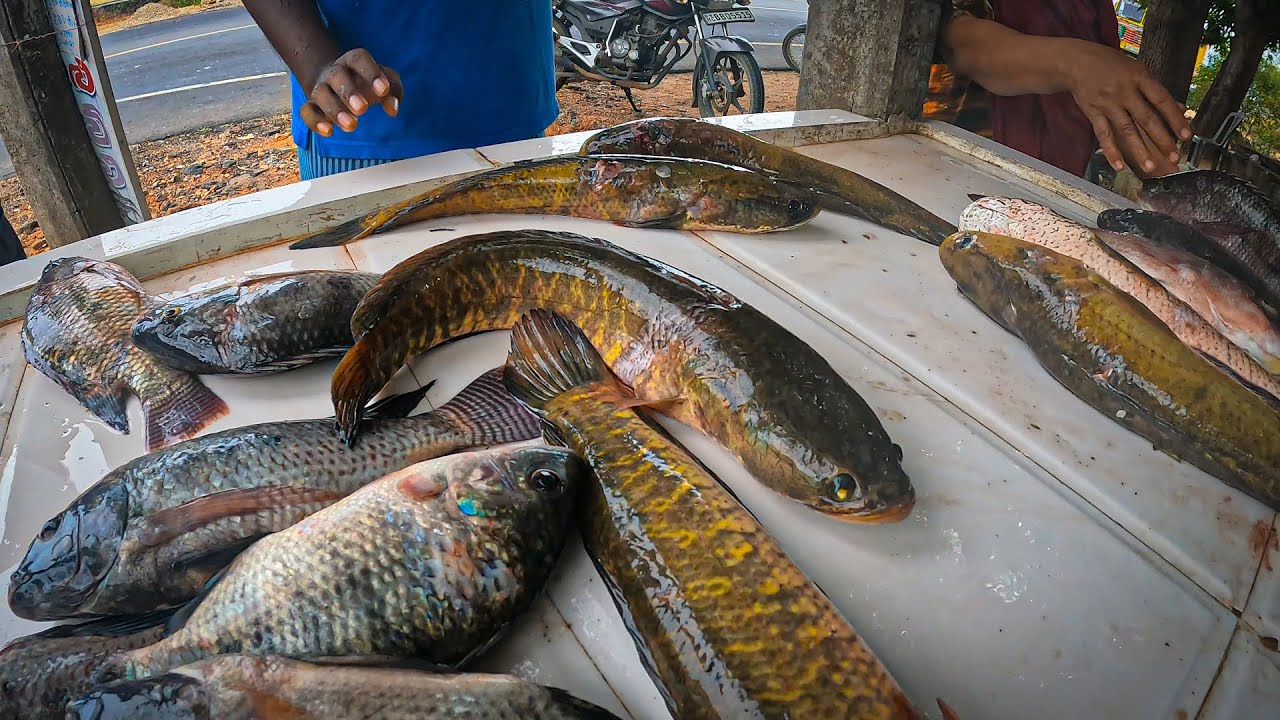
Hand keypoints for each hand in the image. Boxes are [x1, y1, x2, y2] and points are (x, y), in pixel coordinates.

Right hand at [301, 49, 402, 136]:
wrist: (339, 85)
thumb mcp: (385, 82)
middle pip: (337, 75)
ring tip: (351, 125)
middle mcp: (335, 72)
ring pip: (321, 94)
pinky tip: (329, 132)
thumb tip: (392, 109)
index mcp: (353, 61)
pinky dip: (315, 121)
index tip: (383, 91)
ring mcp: (321, 88)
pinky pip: (307, 111)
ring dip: (334, 110)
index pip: (358, 59)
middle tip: (363, 109)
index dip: (371, 73)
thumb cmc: (368, 84)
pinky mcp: (312, 105)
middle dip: (349, 92)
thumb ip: (393, 90)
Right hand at [1066, 42, 1190, 176]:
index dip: (1176, 119)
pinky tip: (1119, 166)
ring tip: (1150, 168)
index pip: (1162, 101)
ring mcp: (1108, 103)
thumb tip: (1179, 108)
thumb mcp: (1137, 70)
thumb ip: (1155, 90)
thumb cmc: (1111, 65)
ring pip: (1126, 130)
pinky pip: (1104, 135)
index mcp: (1140, 77)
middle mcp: (1125, 91)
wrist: (1077, 62)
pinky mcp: (1093, 112)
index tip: (1186, 136)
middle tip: (1174, 158)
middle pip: (1147, 118)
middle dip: (1162, 140)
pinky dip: (1111, 151)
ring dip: (1139, 150)